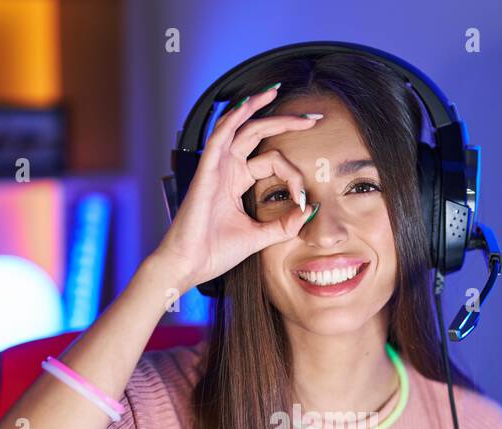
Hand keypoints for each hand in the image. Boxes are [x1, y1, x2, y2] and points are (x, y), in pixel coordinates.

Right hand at [155, 86, 320, 291]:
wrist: (189, 265)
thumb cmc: (214, 252)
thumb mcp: (260, 237)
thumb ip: (284, 224)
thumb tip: (310, 210)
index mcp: (236, 181)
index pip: (272, 162)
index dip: (293, 176)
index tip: (302, 199)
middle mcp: (226, 169)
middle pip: (257, 134)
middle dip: (285, 121)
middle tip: (311, 117)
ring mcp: (215, 168)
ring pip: (238, 126)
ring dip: (256, 106)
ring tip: (275, 91)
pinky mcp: (206, 172)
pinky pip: (219, 137)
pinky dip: (233, 118)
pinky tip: (248, 104)